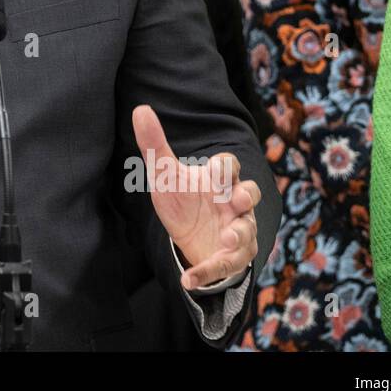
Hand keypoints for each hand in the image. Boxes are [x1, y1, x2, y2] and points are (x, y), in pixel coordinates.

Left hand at [132, 105, 259, 289]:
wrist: (189, 236)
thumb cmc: (183, 199)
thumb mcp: (165, 175)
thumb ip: (155, 145)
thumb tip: (140, 109)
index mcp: (219, 180)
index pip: (229, 165)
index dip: (225, 168)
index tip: (215, 170)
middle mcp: (234, 203)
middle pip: (250, 194)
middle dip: (244, 197)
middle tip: (234, 201)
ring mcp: (238, 230)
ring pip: (247, 232)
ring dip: (239, 235)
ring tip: (226, 239)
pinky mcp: (232, 258)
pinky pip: (225, 267)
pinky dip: (207, 274)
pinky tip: (188, 280)